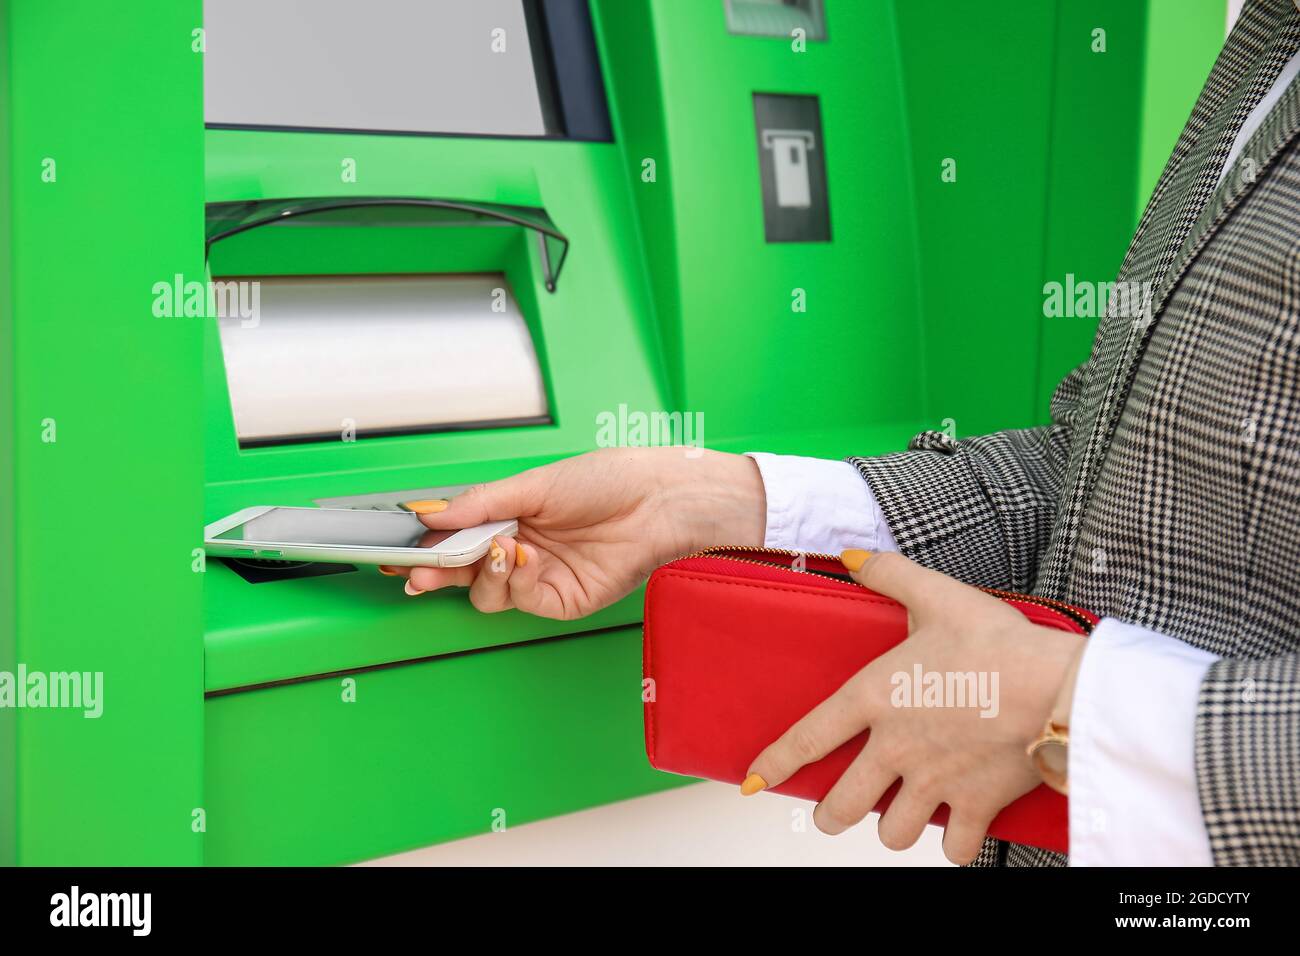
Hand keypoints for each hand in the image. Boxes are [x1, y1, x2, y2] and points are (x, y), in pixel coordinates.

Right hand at [382, 447, 765, 619]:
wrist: (660, 499)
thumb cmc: (609, 480)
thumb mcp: (535, 484)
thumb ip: (482, 503)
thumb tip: (433, 515)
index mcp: (512, 518)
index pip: (458, 539)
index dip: (427, 548)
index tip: (396, 552)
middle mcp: (522, 551)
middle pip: (464, 573)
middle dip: (436, 573)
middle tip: (415, 571)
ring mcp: (541, 578)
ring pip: (486, 594)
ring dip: (481, 574)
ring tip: (496, 548)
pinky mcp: (563, 600)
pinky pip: (521, 601)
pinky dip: (514, 582)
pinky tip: (522, 558)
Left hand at [744, 550, 1085, 864]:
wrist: (1056, 688)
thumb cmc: (998, 641)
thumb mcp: (938, 595)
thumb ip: (890, 574)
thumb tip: (852, 556)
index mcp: (876, 698)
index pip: (808, 738)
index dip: (775, 763)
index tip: (754, 782)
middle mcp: (896, 748)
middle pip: (842, 806)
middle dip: (832, 815)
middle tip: (835, 812)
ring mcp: (934, 782)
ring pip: (893, 834)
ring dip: (893, 829)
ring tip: (900, 817)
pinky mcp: (976, 805)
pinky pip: (954, 848)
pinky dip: (954, 845)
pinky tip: (956, 829)